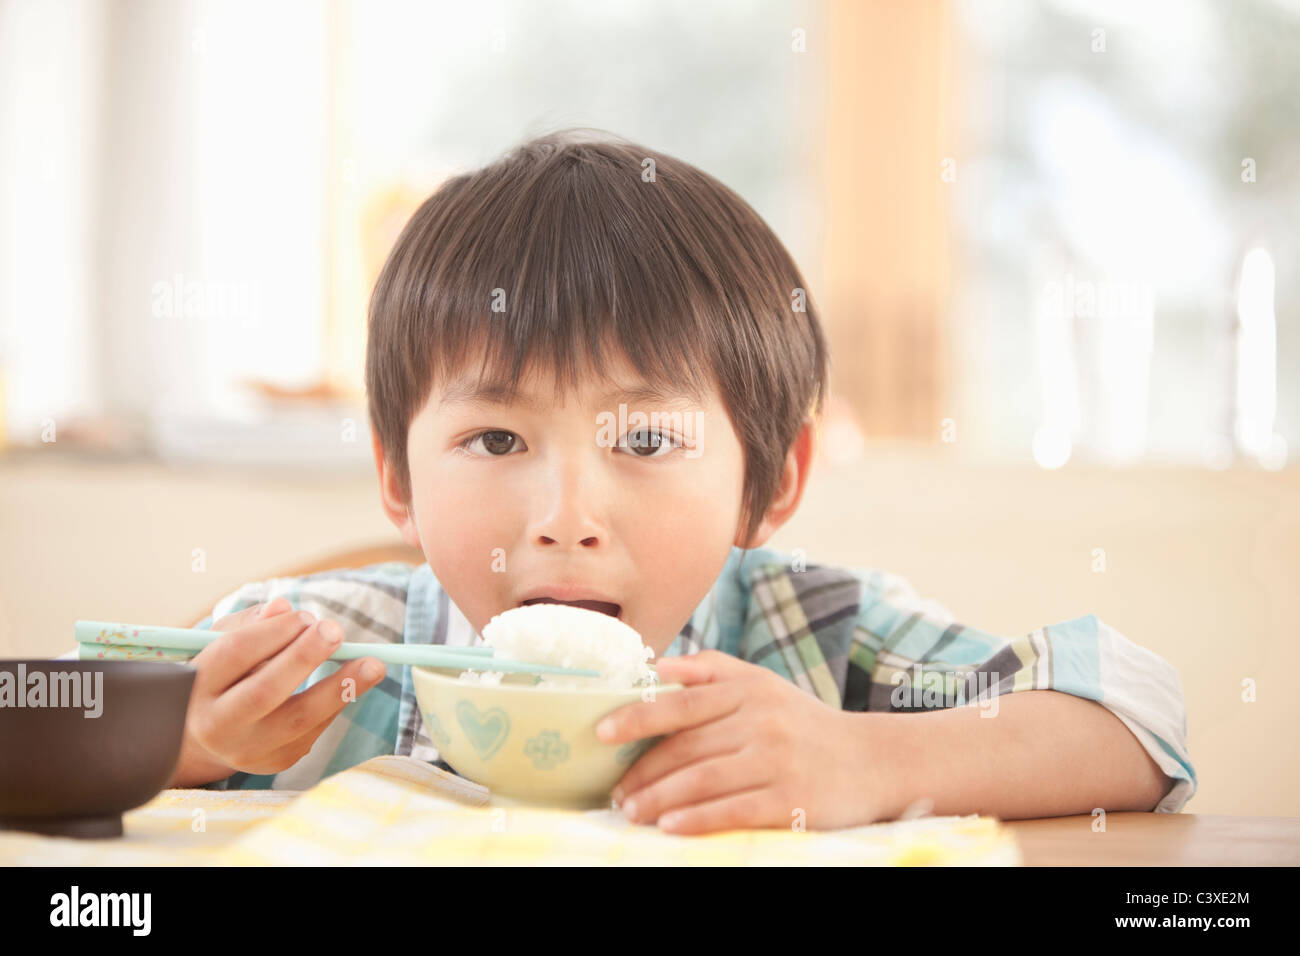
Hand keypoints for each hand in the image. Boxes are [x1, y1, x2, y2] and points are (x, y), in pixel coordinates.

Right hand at [169, 597, 386, 785]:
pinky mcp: (275, 762)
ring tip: (374, 665)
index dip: (274, 632)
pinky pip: (313, 730)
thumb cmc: (221, 674)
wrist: (207, 735)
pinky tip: (354, 682)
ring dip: (340, 689)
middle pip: (264, 692)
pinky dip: (335, 702)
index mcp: (197, 686)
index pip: (235, 655)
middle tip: (335, 630)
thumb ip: (250, 623)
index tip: (306, 615)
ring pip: (298, 720)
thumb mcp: (221, 642)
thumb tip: (282, 607)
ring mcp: (246, 749)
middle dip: (304, 658)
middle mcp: (217, 724)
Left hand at [597, 649, 883, 833]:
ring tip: (631, 813)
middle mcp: (762, 721)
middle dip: (642, 772)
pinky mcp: (792, 799)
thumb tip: (655, 665)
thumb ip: (710, 671)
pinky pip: (734, 811)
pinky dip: (697, 820)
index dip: (637, 717)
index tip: (600, 732)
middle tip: (614, 791)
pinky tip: (670, 827)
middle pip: (686, 747)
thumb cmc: (802, 723)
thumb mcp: (762, 684)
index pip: (681, 703)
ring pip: (703, 781)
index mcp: (749, 690)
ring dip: (659, 799)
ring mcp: (777, 761)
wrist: (873, 760)